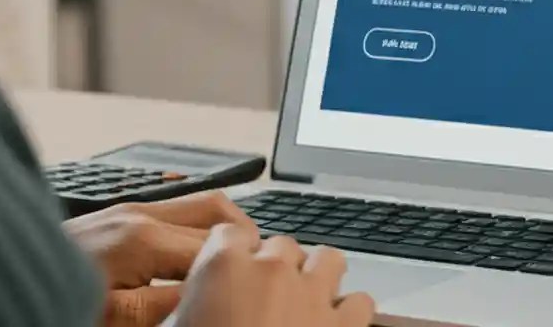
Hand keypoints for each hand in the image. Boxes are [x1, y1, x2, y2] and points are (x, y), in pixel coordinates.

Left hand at [64, 192, 257, 326]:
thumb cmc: (50, 300)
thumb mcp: (114, 318)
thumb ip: (166, 304)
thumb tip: (206, 295)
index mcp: (144, 238)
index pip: (220, 245)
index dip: (242, 266)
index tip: (251, 286)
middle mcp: (140, 212)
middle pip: (219, 209)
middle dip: (244, 238)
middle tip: (254, 269)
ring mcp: (128, 208)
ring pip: (199, 203)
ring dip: (222, 228)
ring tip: (231, 262)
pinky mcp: (117, 214)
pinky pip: (174, 210)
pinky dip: (195, 227)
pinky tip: (193, 255)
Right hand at [171, 225, 375, 326]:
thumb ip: (192, 308)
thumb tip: (197, 311)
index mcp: (223, 267)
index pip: (229, 234)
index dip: (232, 255)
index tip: (231, 272)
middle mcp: (272, 270)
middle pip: (280, 245)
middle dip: (275, 268)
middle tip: (265, 300)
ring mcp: (314, 294)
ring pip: (327, 259)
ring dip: (318, 276)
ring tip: (306, 300)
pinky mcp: (347, 324)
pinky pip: (359, 301)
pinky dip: (349, 312)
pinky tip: (334, 326)